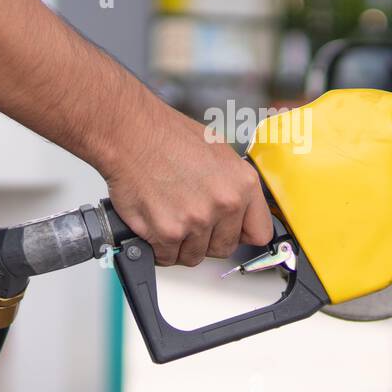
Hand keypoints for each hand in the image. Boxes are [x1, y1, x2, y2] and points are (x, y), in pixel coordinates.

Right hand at [104, 106, 273, 265]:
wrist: (131, 134)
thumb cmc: (168, 137)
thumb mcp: (219, 153)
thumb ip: (233, 187)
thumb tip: (239, 211)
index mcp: (243, 184)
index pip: (260, 232)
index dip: (241, 234)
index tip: (231, 233)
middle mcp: (225, 203)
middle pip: (224, 248)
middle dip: (207, 239)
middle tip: (190, 219)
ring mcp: (197, 220)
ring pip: (194, 255)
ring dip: (181, 244)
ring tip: (170, 215)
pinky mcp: (168, 232)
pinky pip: (167, 257)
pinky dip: (158, 246)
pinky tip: (156, 222)